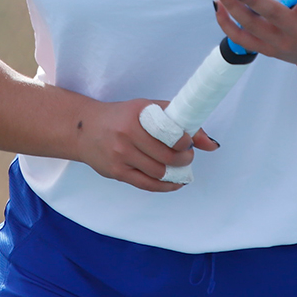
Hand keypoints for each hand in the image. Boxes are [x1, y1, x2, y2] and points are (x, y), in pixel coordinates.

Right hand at [75, 98, 218, 191]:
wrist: (84, 128)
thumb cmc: (121, 117)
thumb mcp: (147, 110)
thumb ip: (178, 120)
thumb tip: (211, 144)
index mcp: (137, 114)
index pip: (171, 133)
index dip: (186, 141)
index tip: (188, 142)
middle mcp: (127, 135)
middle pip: (166, 156)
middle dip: (184, 159)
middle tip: (187, 156)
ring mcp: (120, 155)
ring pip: (158, 172)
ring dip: (175, 173)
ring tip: (179, 167)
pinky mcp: (116, 172)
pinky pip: (146, 184)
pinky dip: (165, 186)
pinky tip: (174, 182)